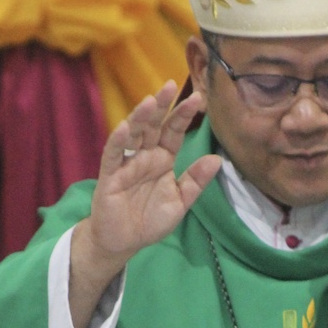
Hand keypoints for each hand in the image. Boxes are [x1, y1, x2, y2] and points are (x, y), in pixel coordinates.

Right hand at [69, 83, 220, 327]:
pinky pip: (113, 155)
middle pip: (153, 125)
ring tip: (150, 101)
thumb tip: (217, 159)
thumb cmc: (150, 219)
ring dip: (140, 117)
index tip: (199, 98)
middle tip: (170, 85)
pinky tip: (125, 128)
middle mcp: (145, 156)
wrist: (125, 242)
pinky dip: (118, 141)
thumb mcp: (181, 202)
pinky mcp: (110, 175)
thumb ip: (196, 181)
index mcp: (163, 159)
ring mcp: (127, 163)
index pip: (174, 131)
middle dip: (162, 106)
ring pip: (133, 134)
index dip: (184, 115)